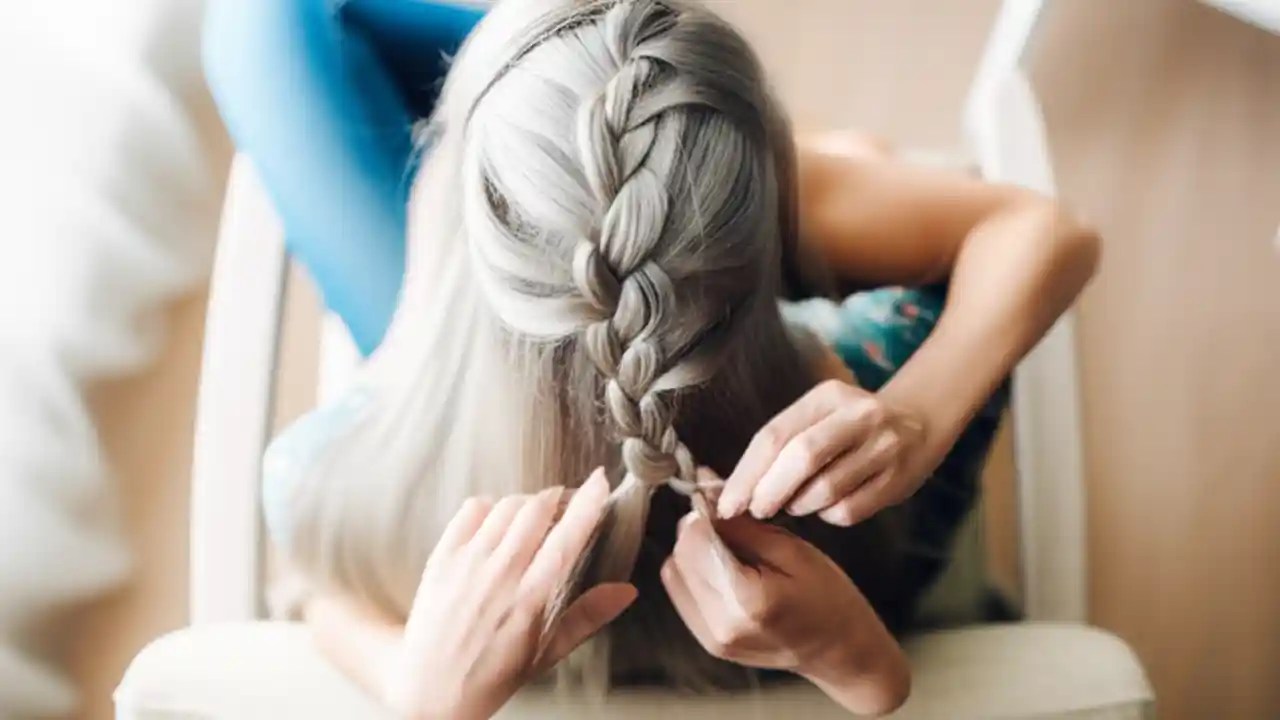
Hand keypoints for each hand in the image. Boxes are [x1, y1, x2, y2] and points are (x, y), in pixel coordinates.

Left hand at [383, 471, 635, 719]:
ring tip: (536, 517)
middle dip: (560, 498)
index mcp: (531, 598)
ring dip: (528, 502)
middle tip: (568, 506)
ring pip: (507, 505)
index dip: (589, 502)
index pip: (568, 536)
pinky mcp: (442, 557)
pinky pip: (471, 509)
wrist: (429, 689)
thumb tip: (627, 591)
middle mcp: (500, 574)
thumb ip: (588, 616)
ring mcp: (467, 562)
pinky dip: (491, 506)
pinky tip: (498, 523)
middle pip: (538, 509)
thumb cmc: (492, 674)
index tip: (601, 480)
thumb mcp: (547, 652)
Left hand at [660, 508, 909, 714]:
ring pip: (674, 574)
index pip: (694, 542)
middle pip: (679, 558)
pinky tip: (722, 566)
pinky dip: (694, 572)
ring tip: (726, 544)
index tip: (716, 497)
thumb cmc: (827, 597)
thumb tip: (705, 493)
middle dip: (694, 531)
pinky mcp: (706, 642)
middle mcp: (719, 624)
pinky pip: (682, 593)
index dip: (700, 513)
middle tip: (724, 518)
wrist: (838, 651)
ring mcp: (709, 638)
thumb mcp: (793, 550)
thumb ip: (742, 525)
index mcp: (745, 600)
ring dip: (691, 552)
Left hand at [717, 379, 929, 525]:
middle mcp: (858, 415)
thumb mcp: (818, 416)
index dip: (746, 473)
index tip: (726, 502)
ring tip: (795, 503)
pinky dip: (829, 515)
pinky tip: (827, 507)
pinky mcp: (898, 479)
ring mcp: (883, 447)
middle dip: (769, 491)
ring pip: (826, 489)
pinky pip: (849, 510)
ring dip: (800, 505)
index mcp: (826, 396)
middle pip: (801, 457)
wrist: (920, 423)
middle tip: (756, 510)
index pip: (775, 434)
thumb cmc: (849, 426)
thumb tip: (734, 488)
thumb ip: (781, 444)